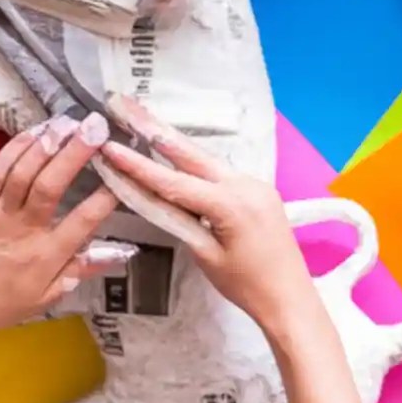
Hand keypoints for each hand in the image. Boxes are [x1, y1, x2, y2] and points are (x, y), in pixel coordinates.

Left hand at [0, 112, 119, 340]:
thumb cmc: (2, 303)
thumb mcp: (47, 298)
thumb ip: (82, 270)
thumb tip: (121, 251)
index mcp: (44, 256)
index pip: (81, 222)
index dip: (104, 198)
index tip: (123, 175)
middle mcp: (22, 230)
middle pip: (49, 186)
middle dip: (74, 153)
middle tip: (96, 129)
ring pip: (21, 172)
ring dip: (46, 143)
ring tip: (69, 122)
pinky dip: (15, 147)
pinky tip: (36, 130)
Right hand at [101, 95, 313, 330]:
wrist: (290, 298)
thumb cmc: (248, 286)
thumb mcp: (205, 255)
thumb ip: (178, 220)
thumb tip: (150, 196)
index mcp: (230, 204)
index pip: (173, 182)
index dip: (138, 166)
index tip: (110, 146)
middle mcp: (245, 185)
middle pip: (192, 154)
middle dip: (156, 129)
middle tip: (127, 104)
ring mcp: (255, 184)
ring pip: (206, 161)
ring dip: (175, 144)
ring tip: (145, 121)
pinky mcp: (260, 191)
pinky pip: (221, 173)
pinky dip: (196, 164)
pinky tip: (176, 154)